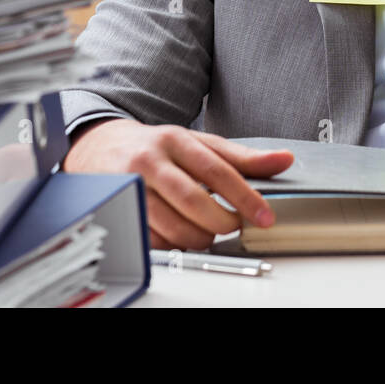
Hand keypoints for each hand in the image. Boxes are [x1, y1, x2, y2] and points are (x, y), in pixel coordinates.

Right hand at [63, 118, 294, 249]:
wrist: (100, 145)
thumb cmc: (158, 148)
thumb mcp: (200, 144)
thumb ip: (242, 157)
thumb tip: (284, 160)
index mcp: (176, 140)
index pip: (217, 171)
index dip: (244, 197)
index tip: (264, 217)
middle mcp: (150, 160)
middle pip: (193, 201)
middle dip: (220, 222)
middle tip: (232, 226)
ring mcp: (130, 185)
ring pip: (171, 225)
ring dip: (197, 237)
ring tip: (207, 232)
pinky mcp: (118, 208)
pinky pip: (151, 238)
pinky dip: (172, 244)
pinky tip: (179, 235)